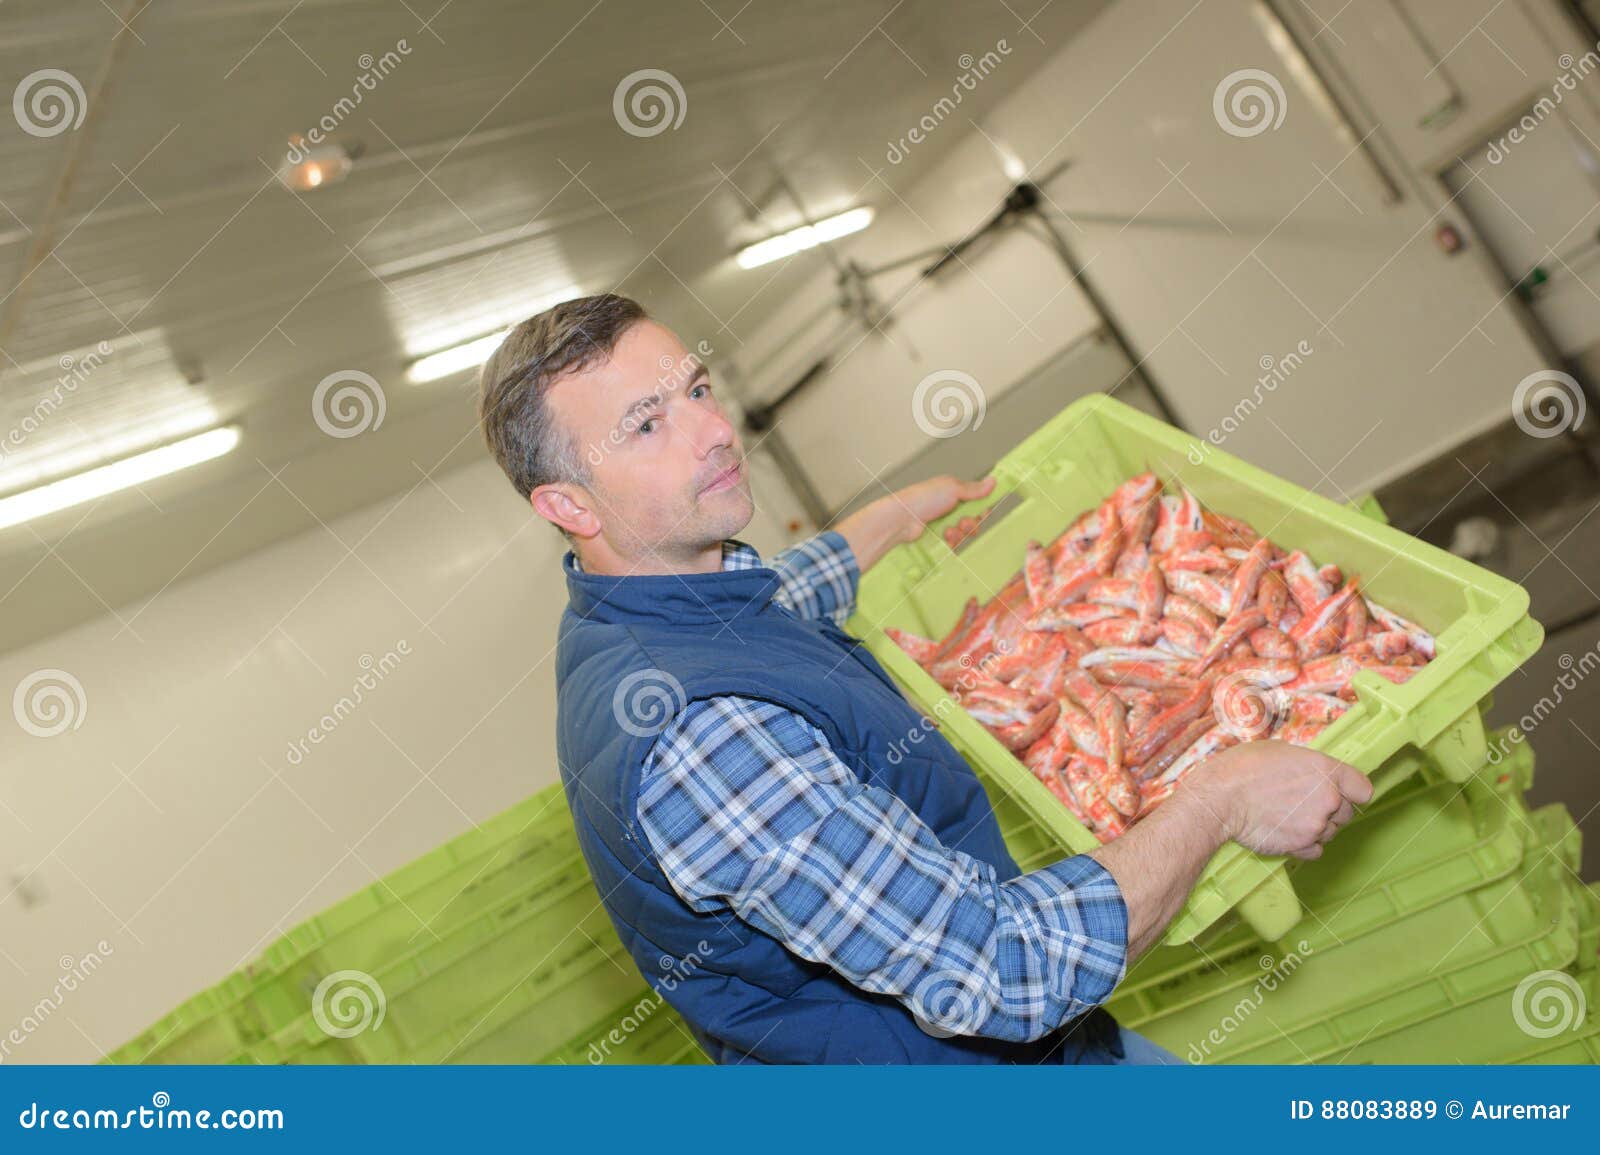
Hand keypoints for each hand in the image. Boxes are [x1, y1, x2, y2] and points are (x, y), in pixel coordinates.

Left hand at [893, 475, 995, 543]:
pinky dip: (951, 542)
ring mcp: (942, 523)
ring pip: (963, 534)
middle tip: (962, 523)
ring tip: (948, 531)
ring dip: (959, 534)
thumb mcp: (953, 488)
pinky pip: (953, 543)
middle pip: (972, 520)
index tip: (983, 512)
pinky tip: (943, 538)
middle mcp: (948, 508)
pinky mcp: (937, 538)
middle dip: (970, 524)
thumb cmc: (923, 499)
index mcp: (953, 492)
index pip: (976, 502)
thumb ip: (974, 489)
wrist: (902, 519)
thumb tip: (993, 481)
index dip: (982, 509)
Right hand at [1181, 740, 1372, 859]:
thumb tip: (1309, 772)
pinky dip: (1304, 845)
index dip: (1352, 791)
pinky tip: (1285, 832)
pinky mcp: (1301, 846)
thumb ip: (1305, 764)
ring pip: (1330, 832)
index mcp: (1325, 770)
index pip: (1363, 788)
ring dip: (1315, 828)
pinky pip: (1315, 850)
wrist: (1220, 800)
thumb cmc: (1242, 769)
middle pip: (1347, 813)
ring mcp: (1316, 825)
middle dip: (1330, 810)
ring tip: (1288, 817)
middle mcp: (1328, 799)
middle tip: (1303, 804)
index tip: (1343, 793)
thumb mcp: (1278, 751)